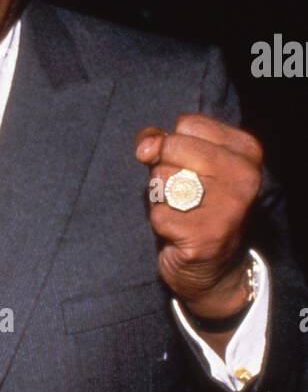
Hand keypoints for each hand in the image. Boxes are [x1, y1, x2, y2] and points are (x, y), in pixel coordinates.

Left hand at [135, 114, 262, 321]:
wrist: (212, 268)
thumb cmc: (193, 205)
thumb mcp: (183, 163)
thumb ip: (160, 141)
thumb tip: (146, 147)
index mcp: (246, 151)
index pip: (186, 124)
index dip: (174, 146)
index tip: (190, 168)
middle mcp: (244, 176)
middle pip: (171, 148)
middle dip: (164, 172)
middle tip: (185, 196)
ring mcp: (228, 207)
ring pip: (161, 179)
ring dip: (161, 198)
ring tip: (182, 213)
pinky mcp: (205, 235)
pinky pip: (158, 213)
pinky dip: (160, 224)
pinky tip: (179, 233)